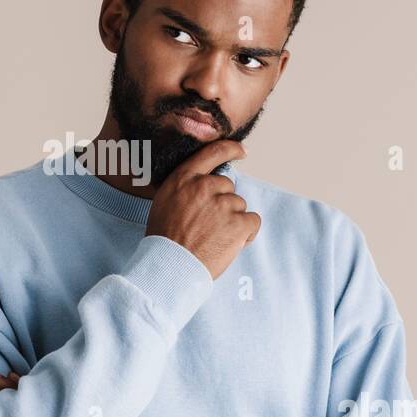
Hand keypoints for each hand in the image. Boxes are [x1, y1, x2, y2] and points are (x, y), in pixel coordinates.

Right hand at [144, 138, 260, 278]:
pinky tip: (230, 243)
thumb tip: (203, 186)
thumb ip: (184, 188)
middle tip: (208, 225)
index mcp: (184, 179)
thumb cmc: (164, 239)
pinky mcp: (237, 223)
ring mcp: (222, 204)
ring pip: (239, 205)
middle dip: (222, 203)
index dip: (231, 149)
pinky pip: (252, 221)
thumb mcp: (164, 202)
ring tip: (214, 238)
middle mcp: (203, 187)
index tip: (242, 151)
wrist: (169, 266)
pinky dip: (246, 233)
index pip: (213, 153)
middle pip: (227, 186)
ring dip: (233, 220)